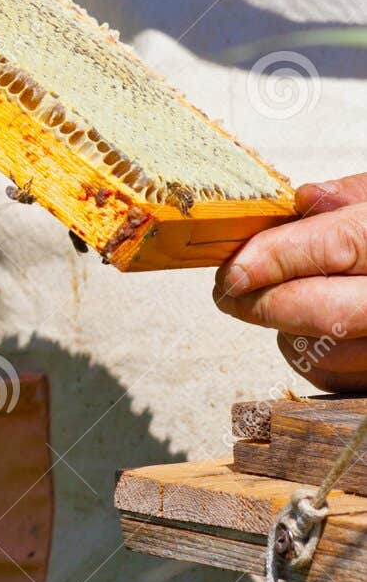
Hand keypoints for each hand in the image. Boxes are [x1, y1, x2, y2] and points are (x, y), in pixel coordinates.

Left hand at [214, 174, 366, 391]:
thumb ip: (351, 199)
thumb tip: (302, 199)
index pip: (337, 246)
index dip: (277, 258)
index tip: (235, 268)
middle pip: (329, 313)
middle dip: (267, 304)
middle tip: (231, 290)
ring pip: (328, 355)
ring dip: (288, 332)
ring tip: (285, 302)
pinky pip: (340, 382)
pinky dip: (316, 361)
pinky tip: (317, 333)